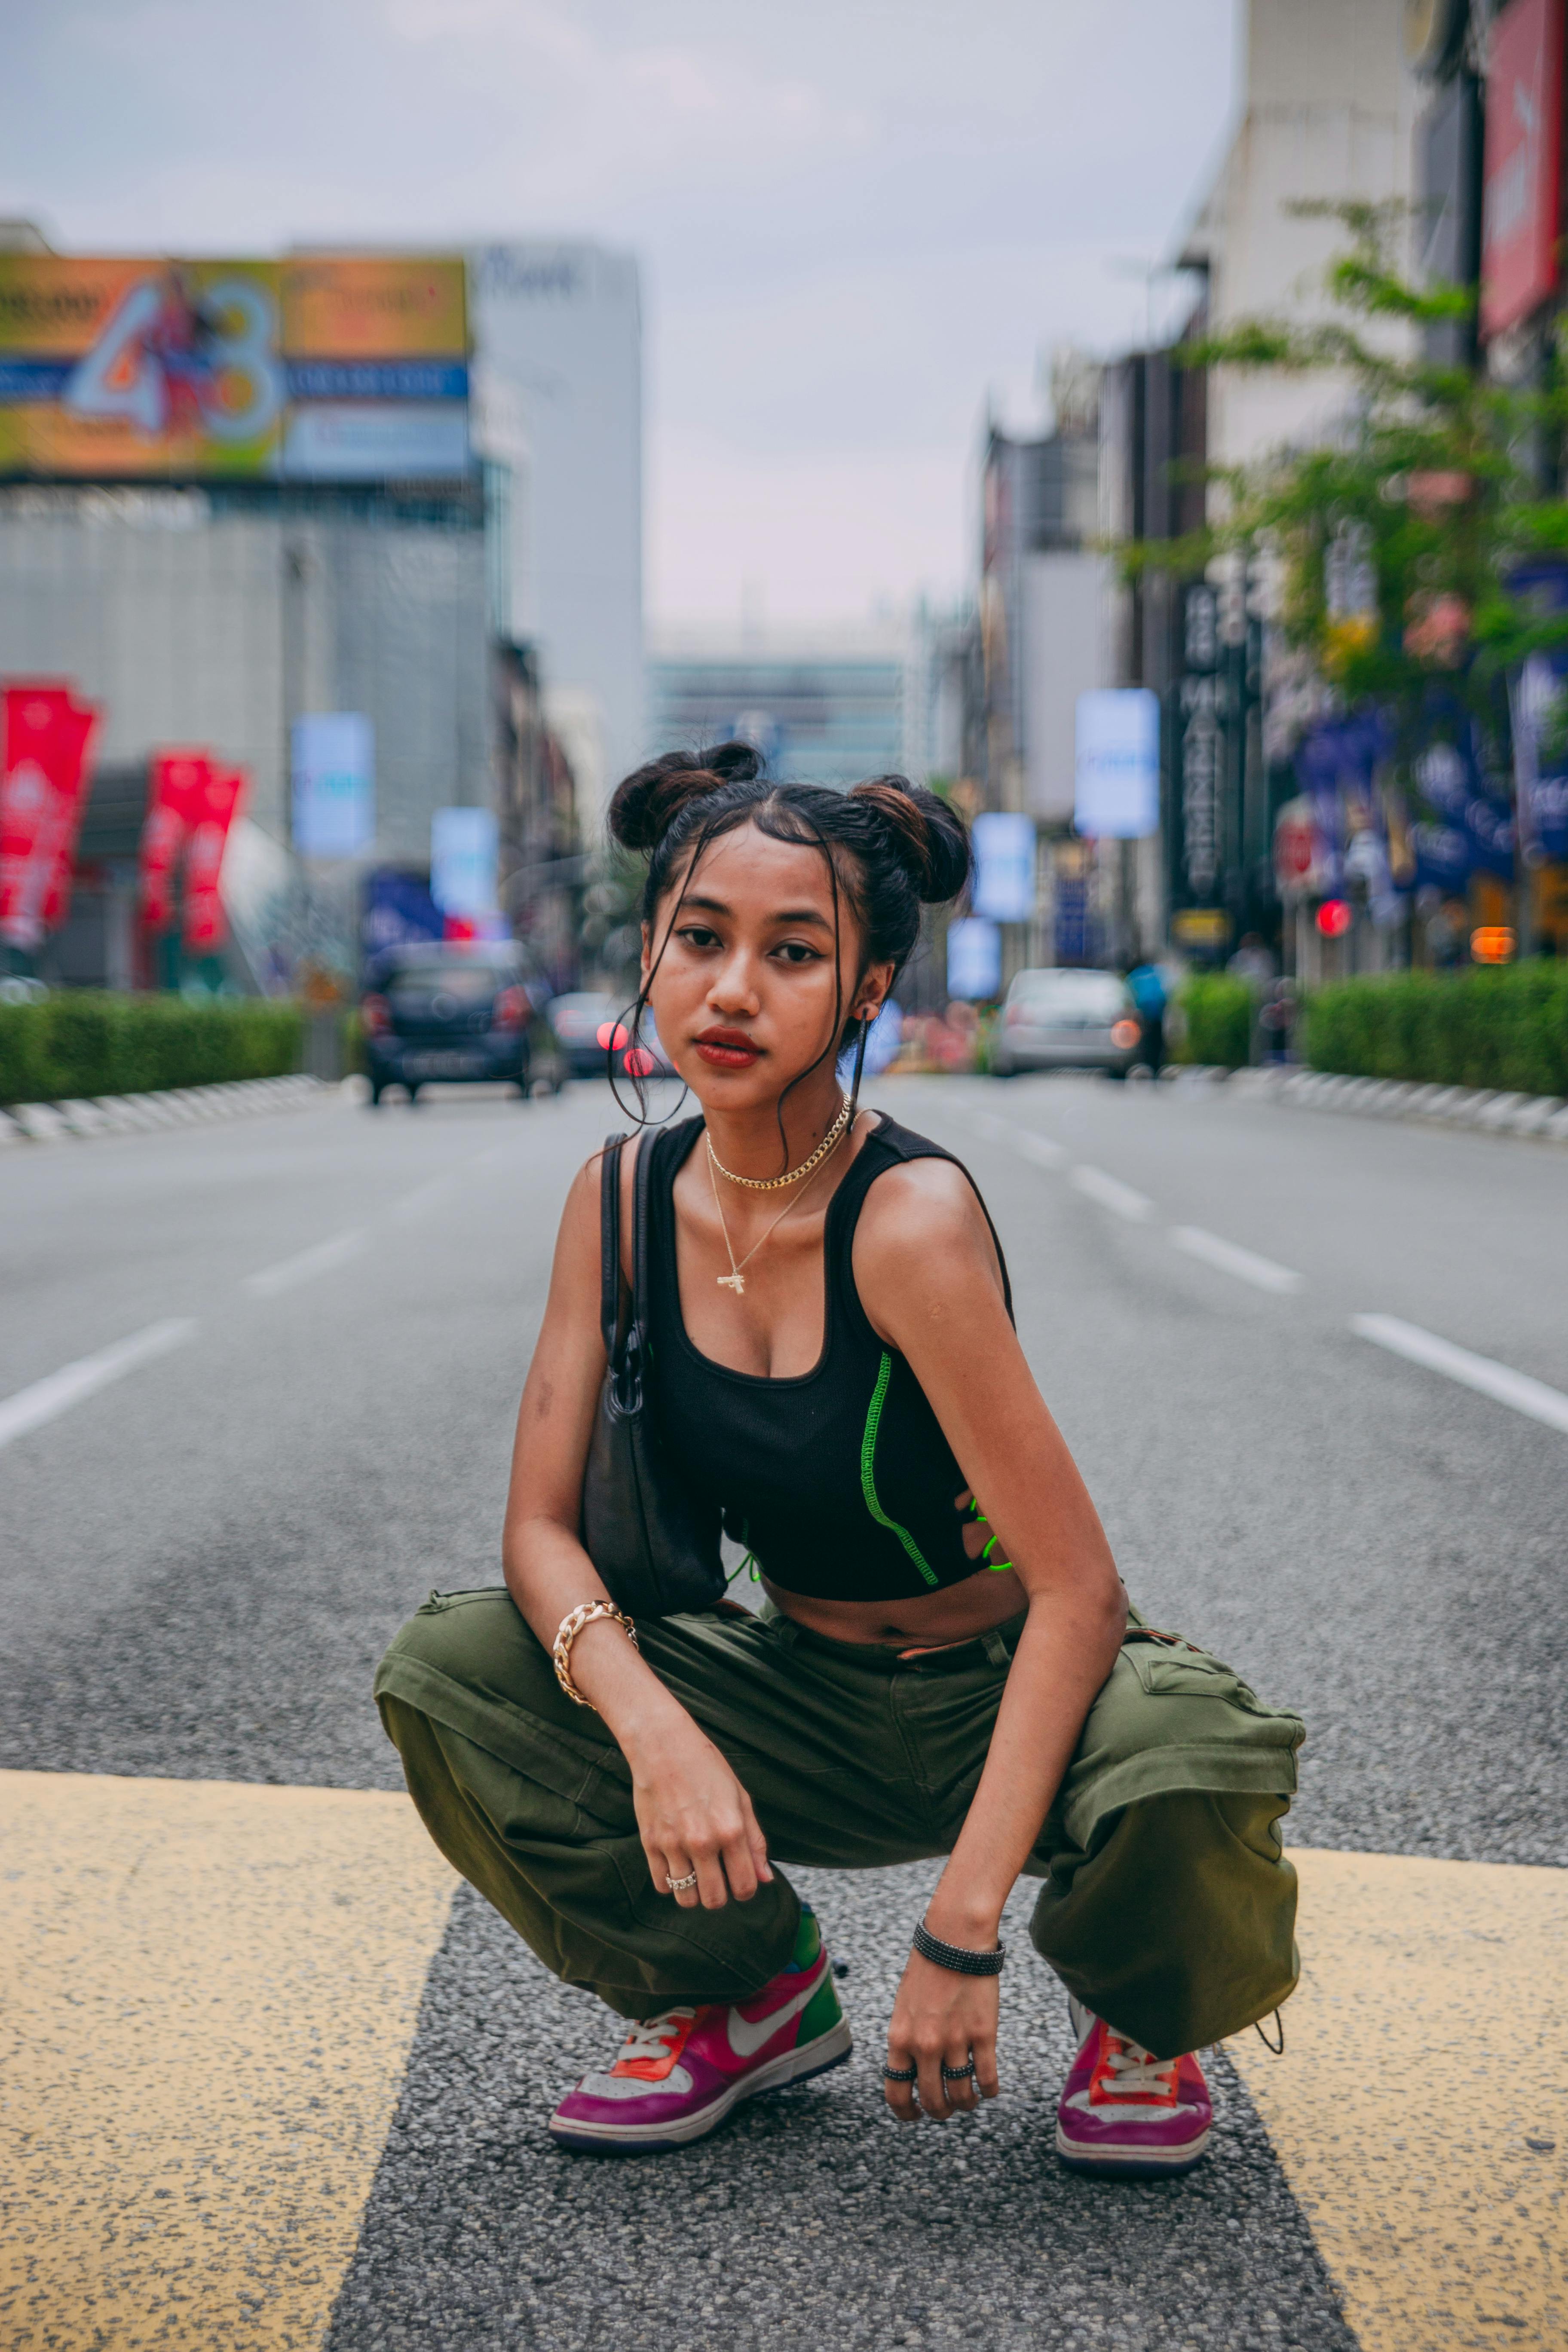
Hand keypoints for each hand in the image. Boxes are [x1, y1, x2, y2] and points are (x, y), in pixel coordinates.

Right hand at [624, 1714, 772, 1910]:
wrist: (663, 1746)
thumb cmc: (706, 1768)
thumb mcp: (740, 1798)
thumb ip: (755, 1841)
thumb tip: (765, 1879)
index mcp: (731, 1830)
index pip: (745, 1886)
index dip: (746, 1891)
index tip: (740, 1882)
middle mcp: (703, 1841)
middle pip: (714, 1900)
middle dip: (720, 1896)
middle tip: (718, 1879)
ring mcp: (674, 1844)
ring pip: (686, 1899)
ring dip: (694, 1893)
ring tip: (696, 1874)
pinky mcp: (650, 1843)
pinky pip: (662, 1884)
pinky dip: (671, 1882)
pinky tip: (677, 1865)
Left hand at [884, 1950, 1000, 2121]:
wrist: (954, 1939)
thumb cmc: (927, 1970)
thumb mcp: (903, 2008)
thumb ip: (906, 2041)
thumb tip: (913, 2074)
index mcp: (899, 2039)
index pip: (896, 2094)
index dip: (905, 2114)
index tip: (915, 2116)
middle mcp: (925, 2046)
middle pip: (933, 2101)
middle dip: (940, 2111)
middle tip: (947, 2107)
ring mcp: (955, 2042)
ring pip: (961, 2095)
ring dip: (965, 2104)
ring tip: (968, 2099)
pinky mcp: (983, 2035)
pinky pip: (987, 2080)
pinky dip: (988, 2091)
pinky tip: (988, 2088)